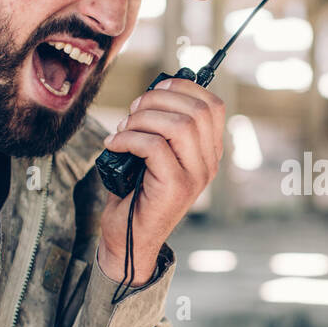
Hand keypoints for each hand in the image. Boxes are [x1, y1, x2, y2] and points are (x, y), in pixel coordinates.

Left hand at [97, 78, 224, 284]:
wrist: (129, 239)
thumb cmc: (136, 193)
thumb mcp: (153, 155)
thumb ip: (161, 127)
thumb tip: (151, 93)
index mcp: (207, 152)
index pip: (213, 106)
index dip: (183, 87)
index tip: (156, 88)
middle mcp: (207, 164)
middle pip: (196, 111)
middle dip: (158, 99)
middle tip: (133, 112)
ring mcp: (194, 177)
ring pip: (179, 125)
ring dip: (142, 118)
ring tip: (123, 129)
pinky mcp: (175, 187)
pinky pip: (154, 146)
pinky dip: (128, 138)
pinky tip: (114, 144)